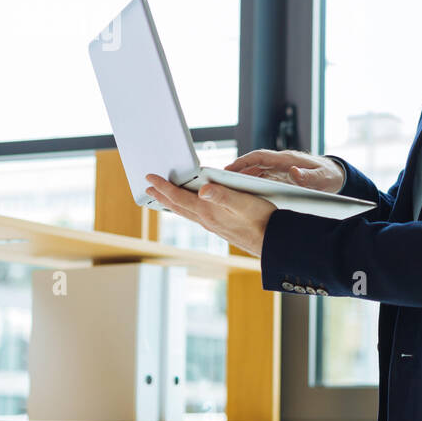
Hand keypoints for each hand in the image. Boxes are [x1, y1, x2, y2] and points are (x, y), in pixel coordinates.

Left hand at [144, 173, 275, 256]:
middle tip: (148, 188)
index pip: (179, 197)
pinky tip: (190, 209)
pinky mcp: (220, 228)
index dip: (163, 187)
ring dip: (172, 204)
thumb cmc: (263, 221)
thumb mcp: (244, 203)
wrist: (273, 242)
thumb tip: (201, 190)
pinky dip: (186, 210)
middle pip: (178, 206)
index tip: (149, 178)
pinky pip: (196, 217)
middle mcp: (207, 220)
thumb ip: (222, 196)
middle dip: (162, 196)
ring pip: (186, 213)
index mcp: (209, 211)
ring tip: (163, 198)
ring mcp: (213, 225)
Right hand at [225, 149, 345, 193]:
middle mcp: (279, 162)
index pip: (259, 157)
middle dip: (234, 171)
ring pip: (253, 172)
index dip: (242, 162)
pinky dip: (248, 185)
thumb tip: (293, 173)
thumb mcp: (322, 178)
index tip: (227, 170)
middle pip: (251, 164)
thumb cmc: (329, 176)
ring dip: (238, 179)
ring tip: (222, 190)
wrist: (337, 176)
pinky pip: (259, 179)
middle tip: (215, 181)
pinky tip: (239, 195)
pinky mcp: (278, 177)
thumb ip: (309, 177)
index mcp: (286, 160)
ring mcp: (277, 169)